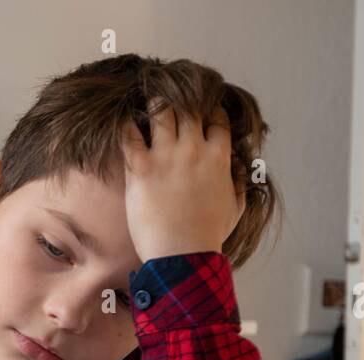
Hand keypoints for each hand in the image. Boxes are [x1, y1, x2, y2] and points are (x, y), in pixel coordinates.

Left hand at [120, 101, 246, 263]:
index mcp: (218, 157)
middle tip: (172, 99)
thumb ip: (238, 182)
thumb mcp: (235, 208)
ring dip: (155, 104)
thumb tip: (237, 166)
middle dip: (182, 100)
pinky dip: (127, 124)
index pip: (217, 118)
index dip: (209, 110)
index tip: (202, 110)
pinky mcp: (141, 169)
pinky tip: (125, 122)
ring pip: (161, 111)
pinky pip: (129, 135)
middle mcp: (193, 150)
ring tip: (148, 103)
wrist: (182, 256)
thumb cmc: (208, 236)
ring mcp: (166, 157)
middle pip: (188, 107)